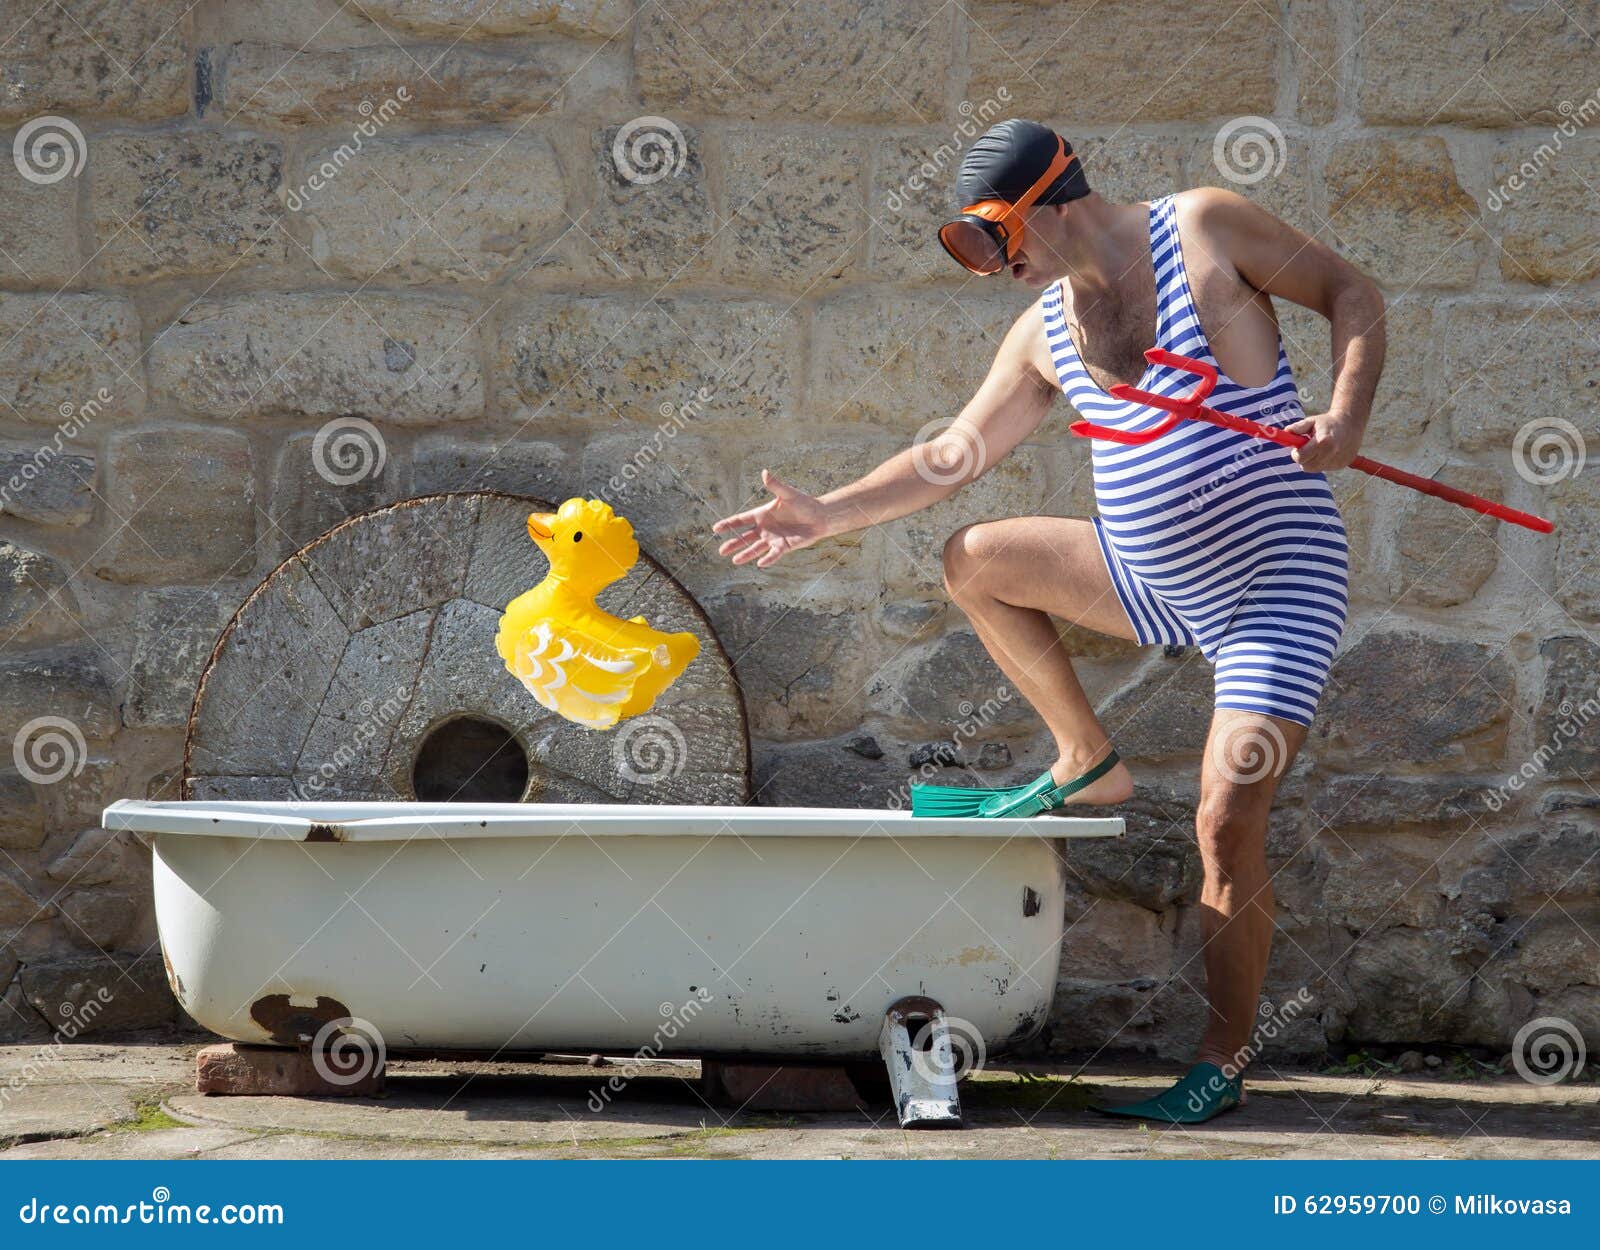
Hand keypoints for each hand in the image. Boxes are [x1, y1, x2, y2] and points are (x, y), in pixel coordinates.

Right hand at [712, 469, 831, 568]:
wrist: (819, 516)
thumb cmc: (803, 503)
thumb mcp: (788, 494)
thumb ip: (775, 485)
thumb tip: (765, 472)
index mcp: (762, 514)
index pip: (741, 520)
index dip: (728, 524)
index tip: (716, 529)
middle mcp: (765, 528)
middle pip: (745, 537)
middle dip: (733, 543)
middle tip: (721, 551)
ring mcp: (773, 538)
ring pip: (756, 548)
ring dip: (746, 554)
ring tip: (735, 560)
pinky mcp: (784, 547)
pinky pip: (774, 554)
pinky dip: (768, 559)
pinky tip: (760, 564)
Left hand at [1284, 410, 1363, 471]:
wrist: (1351, 423)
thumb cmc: (1327, 422)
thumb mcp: (1311, 421)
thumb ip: (1297, 427)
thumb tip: (1286, 431)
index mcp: (1323, 441)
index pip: (1300, 457)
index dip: (1296, 453)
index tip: (1297, 447)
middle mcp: (1332, 452)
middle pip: (1307, 467)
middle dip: (1303, 459)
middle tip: (1307, 449)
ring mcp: (1338, 460)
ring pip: (1316, 469)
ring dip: (1313, 461)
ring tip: (1319, 448)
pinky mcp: (1343, 465)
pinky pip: (1326, 468)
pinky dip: (1323, 462)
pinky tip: (1329, 451)